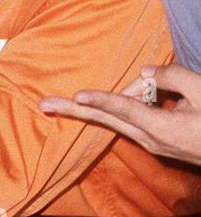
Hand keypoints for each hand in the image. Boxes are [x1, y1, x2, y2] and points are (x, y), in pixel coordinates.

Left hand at [40, 64, 200, 166]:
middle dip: (74, 110)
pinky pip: (132, 119)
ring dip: (104, 102)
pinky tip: (130, 95)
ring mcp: (152, 143)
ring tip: (87, 100)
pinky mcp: (157, 142)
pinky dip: (122, 106)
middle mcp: (150, 139)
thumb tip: (143, 73)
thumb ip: (173, 78)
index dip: (101, 99)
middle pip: (106, 118)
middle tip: (43, 105)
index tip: (77, 96)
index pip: (124, 109)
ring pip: (119, 116)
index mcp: (161, 129)